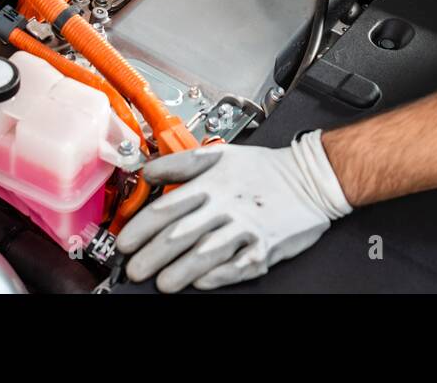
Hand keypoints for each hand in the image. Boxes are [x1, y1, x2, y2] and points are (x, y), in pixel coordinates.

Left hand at [117, 132, 350, 291]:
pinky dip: (217, 275)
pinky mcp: (264, 248)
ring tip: (162, 283)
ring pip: (204, 255)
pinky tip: (201, 282)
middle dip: (152, 256)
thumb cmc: (264, 169)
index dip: (141, 228)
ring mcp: (245, 229)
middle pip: (179, 235)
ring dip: (180, 271)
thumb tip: (148, 170)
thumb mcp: (220, 154)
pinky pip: (236, 267)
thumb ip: (181, 163)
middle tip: (135, 269)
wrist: (311, 178)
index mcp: (211, 184)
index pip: (166, 208)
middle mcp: (225, 207)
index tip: (125, 242)